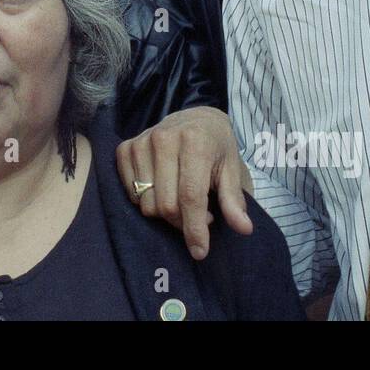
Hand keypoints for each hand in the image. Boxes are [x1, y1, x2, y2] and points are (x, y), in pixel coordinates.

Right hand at [116, 106, 253, 259]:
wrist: (195, 117)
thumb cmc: (216, 146)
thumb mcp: (230, 169)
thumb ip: (234, 200)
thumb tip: (244, 229)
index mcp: (195, 142)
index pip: (190, 196)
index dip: (194, 228)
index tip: (200, 251)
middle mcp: (164, 139)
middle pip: (166, 204)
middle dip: (183, 222)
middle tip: (199, 216)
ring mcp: (142, 142)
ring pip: (146, 203)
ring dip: (166, 214)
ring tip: (182, 202)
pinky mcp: (126, 148)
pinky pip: (131, 193)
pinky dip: (147, 201)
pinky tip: (163, 191)